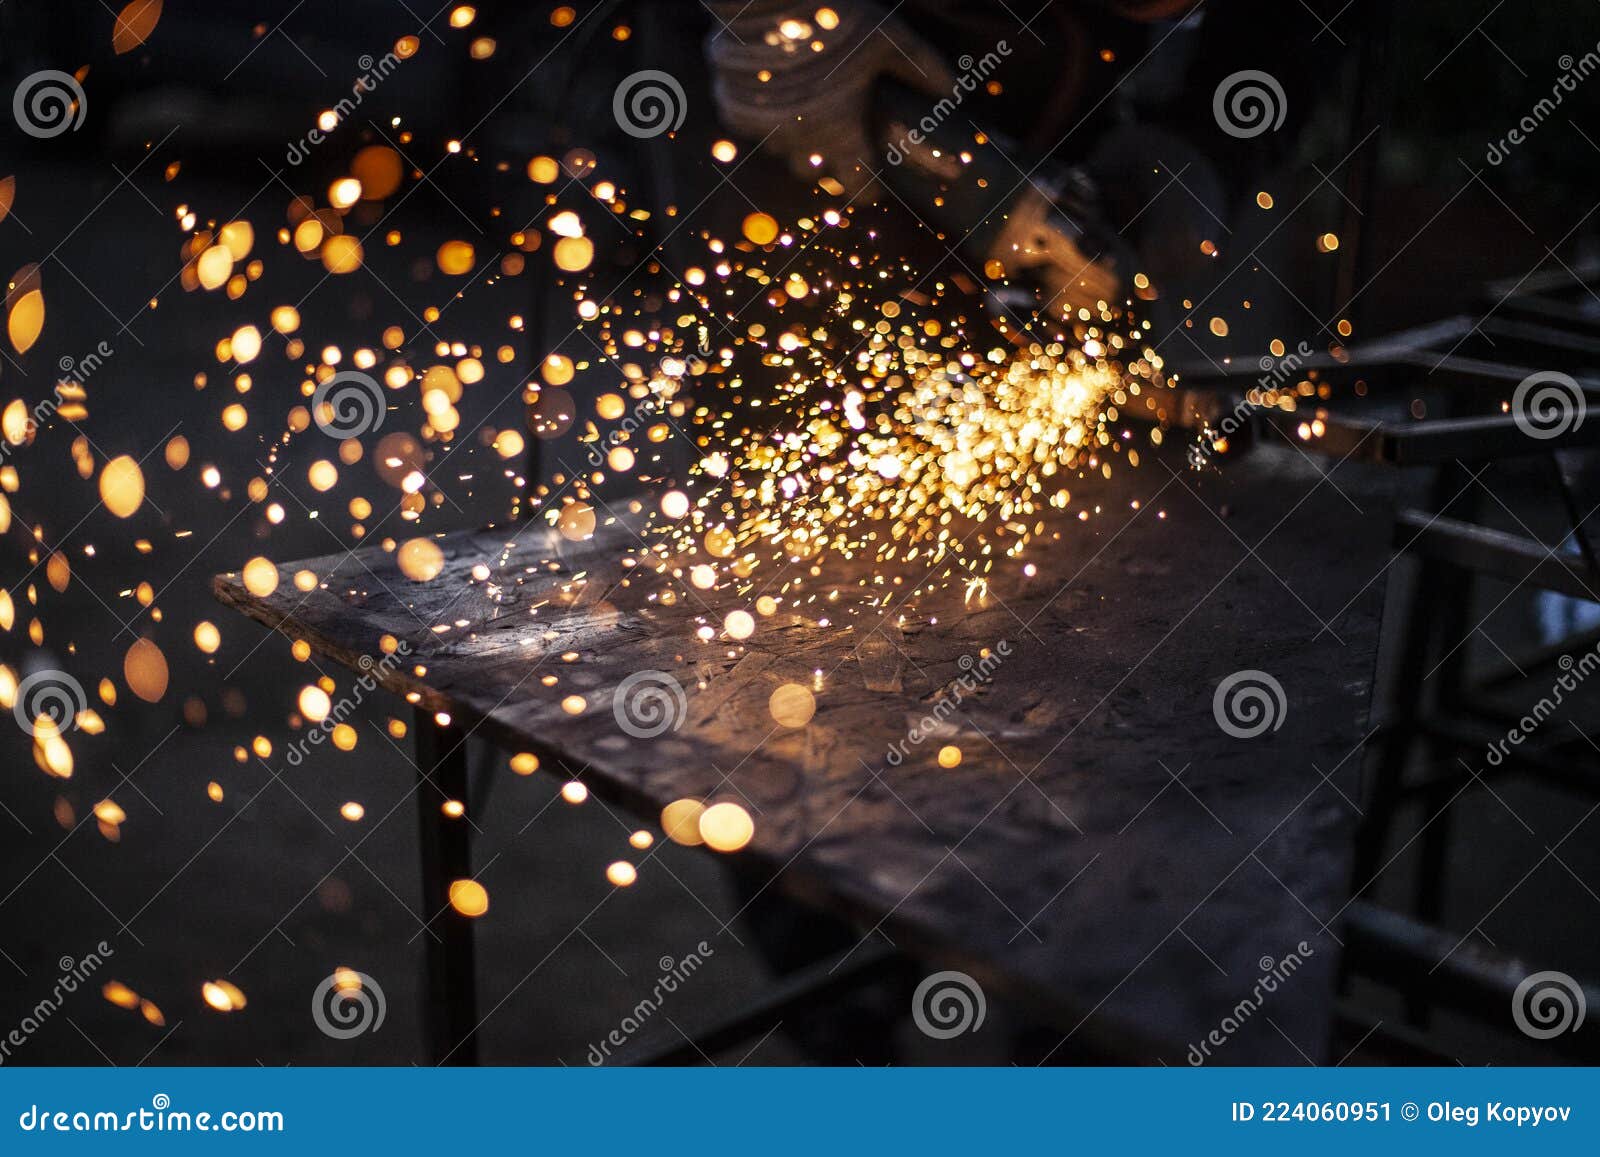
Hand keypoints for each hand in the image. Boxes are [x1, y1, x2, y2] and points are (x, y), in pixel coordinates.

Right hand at [706, 1, 953, 196]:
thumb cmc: (837, 17)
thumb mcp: (890, 37)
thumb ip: (923, 68)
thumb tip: (953, 91)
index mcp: (841, 133)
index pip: (858, 186)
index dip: (869, 191)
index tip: (873, 189)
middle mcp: (800, 141)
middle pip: (816, 174)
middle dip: (828, 165)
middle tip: (838, 145)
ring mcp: (763, 128)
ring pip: (781, 152)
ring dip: (795, 143)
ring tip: (805, 119)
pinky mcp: (734, 109)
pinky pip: (749, 129)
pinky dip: (760, 120)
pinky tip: (771, 98)